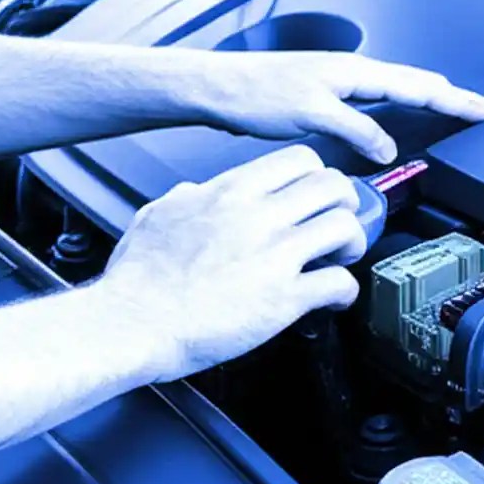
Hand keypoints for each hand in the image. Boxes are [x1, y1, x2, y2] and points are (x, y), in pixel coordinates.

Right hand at [98, 145, 364, 380]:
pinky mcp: (284, 298)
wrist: (131, 323)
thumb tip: (198, 192)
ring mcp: (274, 255)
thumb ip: (188, 198)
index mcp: (229, 192)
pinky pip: (340, 283)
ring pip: (346, 226)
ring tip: (340, 258)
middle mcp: (257, 216)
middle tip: (337, 223)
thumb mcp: (157, 215)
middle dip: (344, 204)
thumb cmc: (138, 279)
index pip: (299, 160)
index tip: (318, 195)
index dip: (318, 177)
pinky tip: (332, 298)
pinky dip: (345, 292)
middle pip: (334, 185)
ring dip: (352, 244)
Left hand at [190, 51, 483, 163]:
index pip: (420, 87)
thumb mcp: (311, 115)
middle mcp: (353, 72)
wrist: (219, 87)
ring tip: (455, 110)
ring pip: (399, 90)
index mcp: (356, 72)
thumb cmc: (256, 95)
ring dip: (430, 99)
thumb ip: (355, 130)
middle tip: (482, 111)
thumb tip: (388, 149)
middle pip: (417, 84)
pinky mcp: (329, 94)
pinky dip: (402, 107)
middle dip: (453, 97)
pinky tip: (400, 118)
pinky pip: (380, 100)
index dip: (457, 101)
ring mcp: (342, 81)